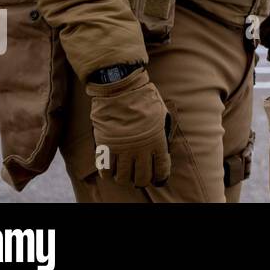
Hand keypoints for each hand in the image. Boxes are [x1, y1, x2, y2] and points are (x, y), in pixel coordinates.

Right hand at [86, 66, 171, 187]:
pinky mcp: (106, 147)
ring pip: (123, 178)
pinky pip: (106, 170)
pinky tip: (110, 170)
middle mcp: (140, 149)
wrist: (121, 89)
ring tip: (124, 173)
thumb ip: (163, 133)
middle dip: (142, 180)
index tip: (158, 177)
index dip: (160, 176)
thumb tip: (163, 148)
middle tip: (139, 176)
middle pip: (142, 178)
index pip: (161, 169)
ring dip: (125, 178)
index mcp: (157, 141)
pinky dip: (108, 174)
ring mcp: (122, 150)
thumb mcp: (162, 115)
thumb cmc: (144, 99)